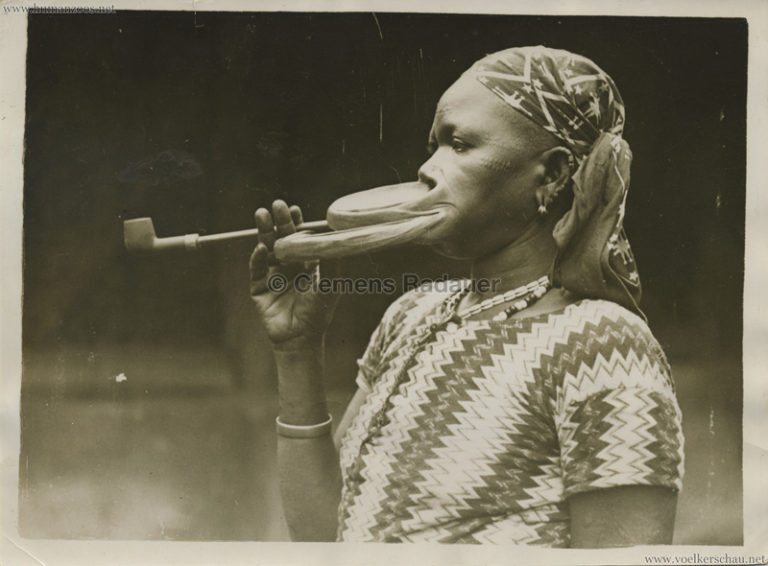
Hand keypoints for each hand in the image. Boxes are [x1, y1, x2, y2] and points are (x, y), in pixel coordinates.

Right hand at [249, 200, 338, 348]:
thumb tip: (337, 233)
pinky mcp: (258, 288)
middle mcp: (289, 266)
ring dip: (264, 232)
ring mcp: (272, 276)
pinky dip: (258, 258)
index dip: (297, 223)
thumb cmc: (319, 312)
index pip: (301, 238)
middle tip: (277, 205)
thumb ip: (332, 258)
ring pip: (266, 248)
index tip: (295, 210)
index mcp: (307, 263)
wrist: (302, 339)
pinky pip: (256, 269)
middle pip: (282, 238)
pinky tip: (261, 249)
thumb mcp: (330, 283)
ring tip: (262, 215)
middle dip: (279, 222)